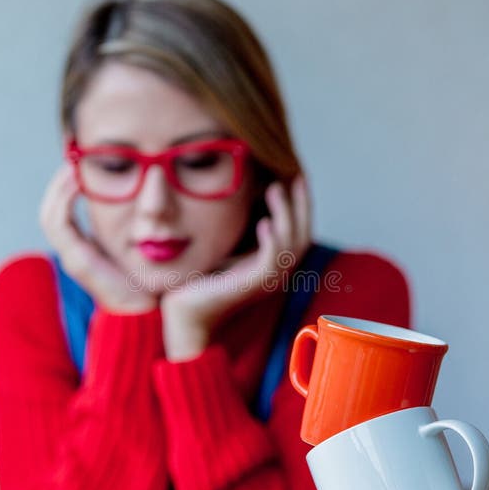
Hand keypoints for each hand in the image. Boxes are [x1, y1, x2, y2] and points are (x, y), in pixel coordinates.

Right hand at [39, 165, 156, 313]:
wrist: (148, 310)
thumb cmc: (152, 280)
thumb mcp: (144, 244)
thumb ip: (141, 225)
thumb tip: (152, 194)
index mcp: (86, 249)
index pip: (64, 211)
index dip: (67, 187)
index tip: (82, 162)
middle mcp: (74, 252)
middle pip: (52, 210)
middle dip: (60, 181)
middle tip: (74, 155)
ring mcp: (72, 257)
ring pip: (50, 216)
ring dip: (59, 187)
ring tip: (72, 164)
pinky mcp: (77, 261)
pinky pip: (60, 224)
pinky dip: (64, 200)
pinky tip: (77, 182)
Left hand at [160, 175, 310, 359]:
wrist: (185, 314)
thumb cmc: (198, 280)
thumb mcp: (225, 249)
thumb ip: (238, 231)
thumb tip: (242, 197)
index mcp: (272, 264)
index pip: (298, 230)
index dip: (301, 204)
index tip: (296, 176)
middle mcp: (275, 273)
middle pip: (302, 234)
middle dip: (302, 204)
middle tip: (296, 175)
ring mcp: (265, 281)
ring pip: (289, 244)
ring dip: (285, 214)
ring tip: (274, 188)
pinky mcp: (251, 286)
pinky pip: (270, 261)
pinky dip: (271, 241)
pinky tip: (264, 221)